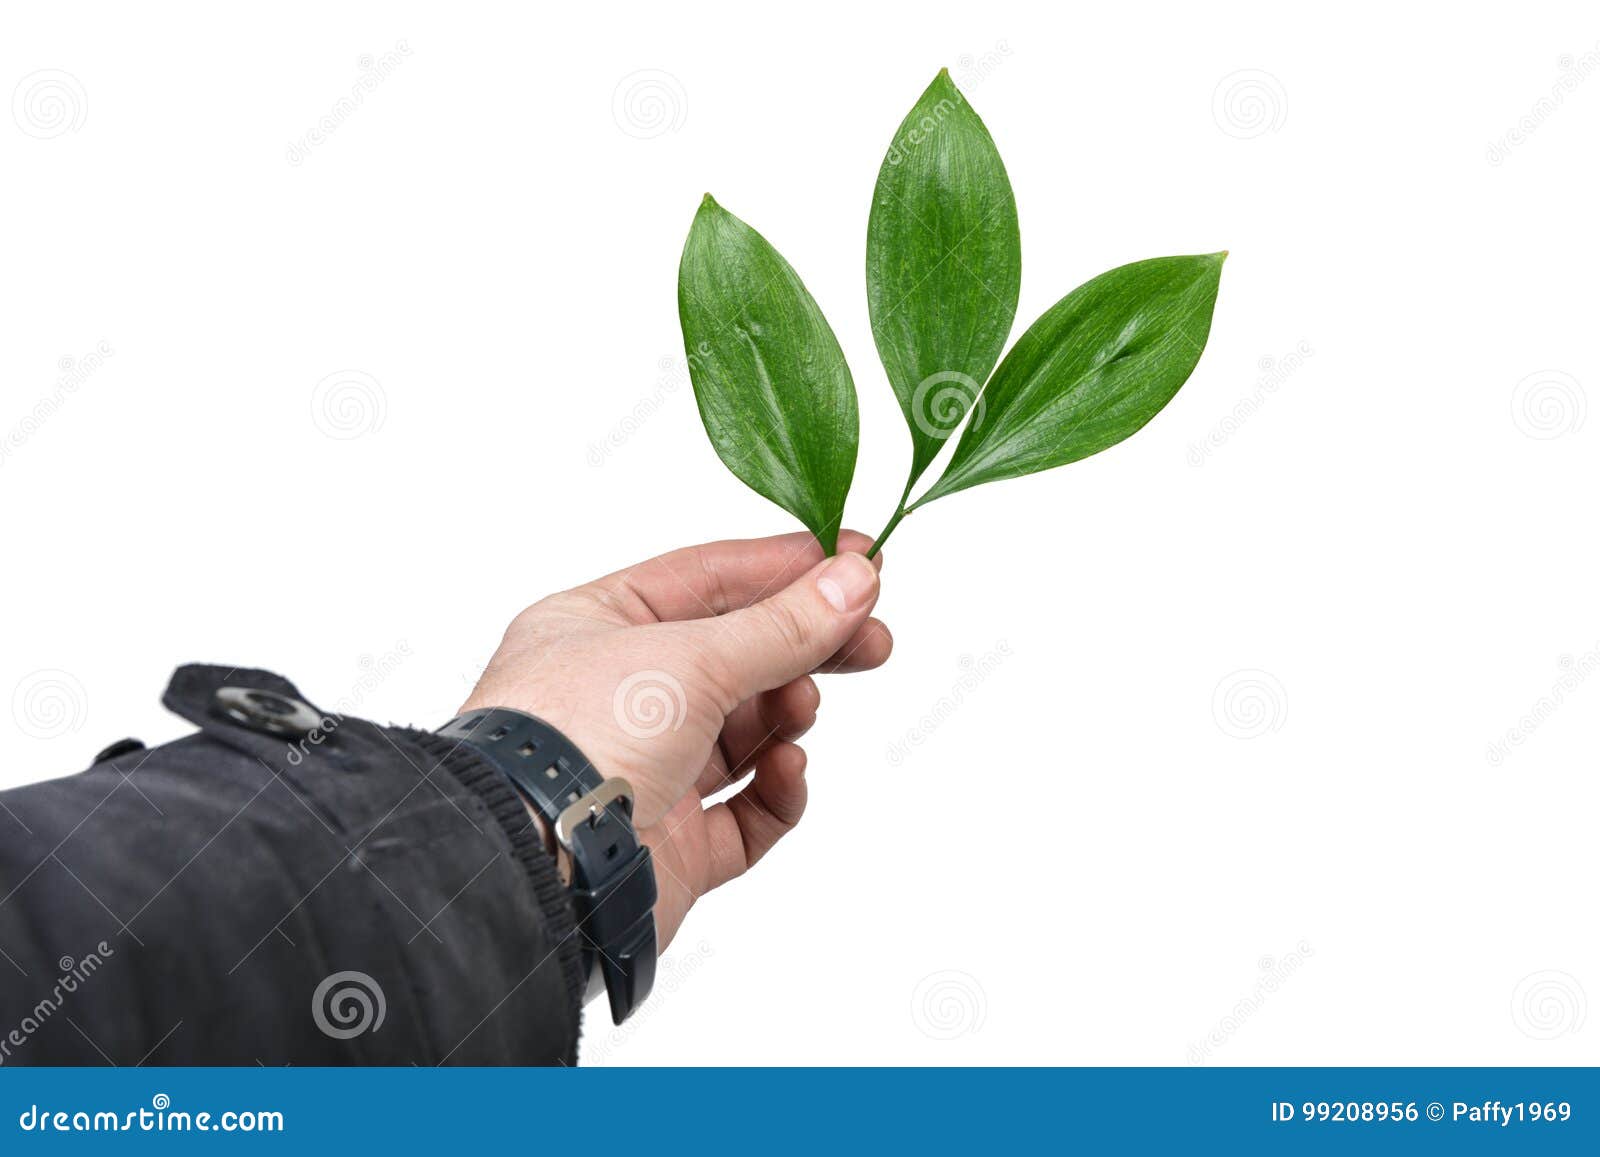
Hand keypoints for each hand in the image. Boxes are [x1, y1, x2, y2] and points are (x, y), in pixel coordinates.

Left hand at [462, 531, 890, 949]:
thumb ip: (782, 625)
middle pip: (735, 654)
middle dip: (806, 646)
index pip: (707, 578)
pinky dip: (776, 789)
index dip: (787, 567)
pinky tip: (788, 770)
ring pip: (745, 733)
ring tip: (801, 709)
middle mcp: (616, 696)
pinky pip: (746, 813)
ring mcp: (645, 773)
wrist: (536, 869)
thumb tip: (854, 580)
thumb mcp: (692, 658)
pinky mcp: (671, 846)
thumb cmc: (580, 739)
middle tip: (873, 641)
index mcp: (597, 626)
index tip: (862, 562)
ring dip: (785, 715)